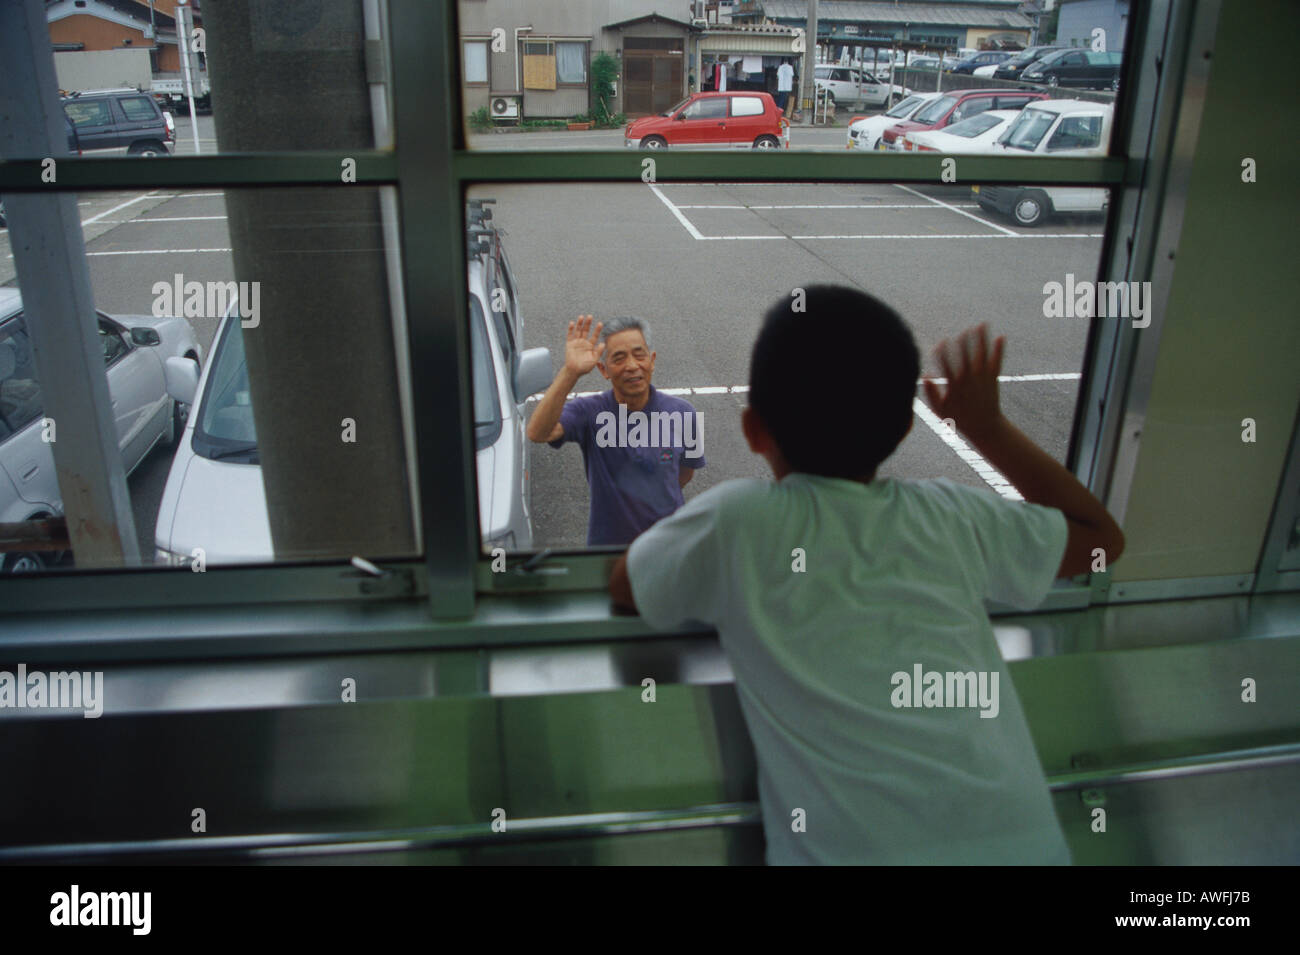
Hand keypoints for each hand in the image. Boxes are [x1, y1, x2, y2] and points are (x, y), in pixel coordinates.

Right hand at [565, 314, 604, 377]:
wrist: (574, 371)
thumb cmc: (585, 367)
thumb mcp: (594, 360)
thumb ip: (598, 352)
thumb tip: (603, 343)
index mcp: (590, 346)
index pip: (594, 335)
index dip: (597, 330)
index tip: (600, 323)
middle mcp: (584, 342)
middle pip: (586, 330)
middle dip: (588, 324)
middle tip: (590, 316)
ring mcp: (576, 342)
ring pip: (578, 331)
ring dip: (580, 324)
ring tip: (582, 316)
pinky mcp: (569, 344)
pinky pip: (570, 335)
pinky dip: (571, 329)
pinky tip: (572, 323)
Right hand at [922, 324, 1005, 440]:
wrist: (984, 427)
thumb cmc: (959, 419)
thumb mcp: (940, 410)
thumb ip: (931, 393)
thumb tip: (925, 375)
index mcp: (955, 386)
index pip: (947, 364)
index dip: (942, 352)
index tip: (939, 343)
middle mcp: (970, 379)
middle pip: (966, 355)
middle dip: (964, 341)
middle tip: (963, 329)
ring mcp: (983, 378)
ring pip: (982, 354)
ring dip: (982, 338)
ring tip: (982, 324)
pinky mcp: (993, 379)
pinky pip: (996, 361)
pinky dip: (999, 349)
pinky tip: (1001, 337)